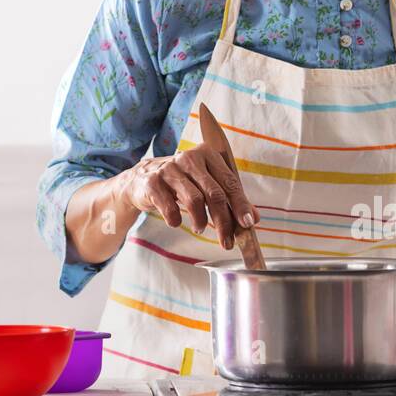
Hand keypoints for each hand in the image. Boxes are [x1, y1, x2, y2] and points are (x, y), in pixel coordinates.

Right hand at [116, 146, 260, 250]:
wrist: (143, 178)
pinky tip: (176, 222)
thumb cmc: (182, 182)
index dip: (240, 204)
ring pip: (194, 200)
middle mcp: (189, 158)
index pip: (229, 181)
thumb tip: (253, 218)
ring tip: (200, 229)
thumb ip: (230, 198)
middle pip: (214, 193)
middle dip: (223, 221)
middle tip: (227, 240)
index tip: (248, 223)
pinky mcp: (152, 182)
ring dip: (200, 221)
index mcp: (207, 154)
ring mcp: (169, 169)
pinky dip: (175, 220)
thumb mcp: (207, 185)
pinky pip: (169, 207)